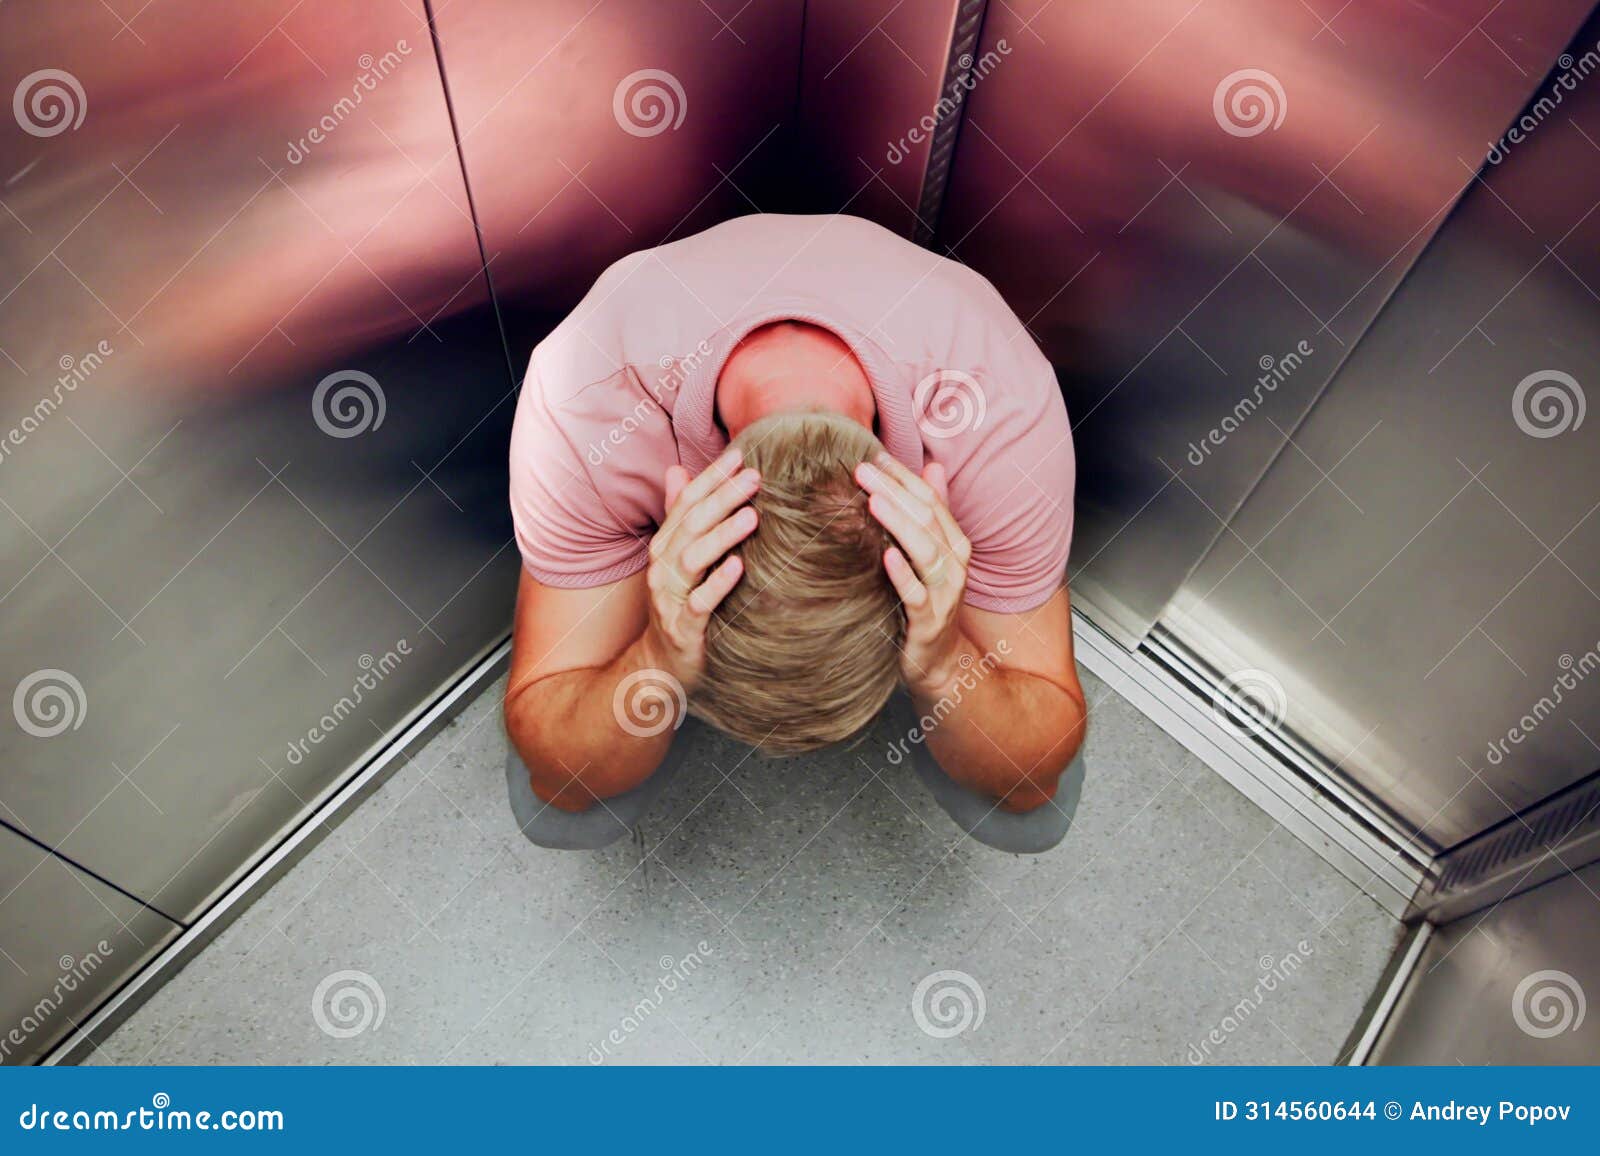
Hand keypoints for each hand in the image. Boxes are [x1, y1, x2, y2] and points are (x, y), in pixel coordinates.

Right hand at [641, 447, 759, 690]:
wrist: (659, 664)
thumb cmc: (677, 605)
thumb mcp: (675, 558)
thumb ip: (678, 515)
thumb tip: (678, 469)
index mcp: (665, 545)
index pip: (687, 502)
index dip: (712, 478)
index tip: (741, 455)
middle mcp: (663, 566)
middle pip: (692, 524)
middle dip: (723, 497)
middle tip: (755, 477)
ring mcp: (670, 597)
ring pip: (693, 559)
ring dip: (722, 535)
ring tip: (752, 516)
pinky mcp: (682, 628)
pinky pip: (700, 603)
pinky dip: (718, 584)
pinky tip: (739, 567)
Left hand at [855, 453, 972, 697]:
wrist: (939, 662)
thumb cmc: (929, 602)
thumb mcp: (933, 555)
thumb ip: (935, 512)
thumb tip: (932, 465)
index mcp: (955, 543)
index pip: (930, 500)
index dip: (903, 476)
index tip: (874, 456)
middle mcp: (955, 565)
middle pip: (926, 519)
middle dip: (894, 491)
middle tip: (862, 470)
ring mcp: (945, 594)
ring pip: (925, 551)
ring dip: (899, 523)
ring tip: (873, 501)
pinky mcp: (930, 621)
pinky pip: (917, 594)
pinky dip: (902, 574)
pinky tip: (885, 555)